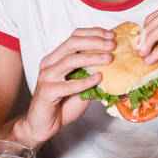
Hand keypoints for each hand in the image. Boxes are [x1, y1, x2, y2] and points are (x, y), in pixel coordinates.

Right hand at [18, 27, 115, 147]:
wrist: (43, 124)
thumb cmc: (61, 105)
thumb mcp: (81, 86)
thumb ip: (91, 75)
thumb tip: (115, 67)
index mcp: (56, 57)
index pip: (74, 36)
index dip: (93, 33)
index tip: (111, 35)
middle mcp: (50, 63)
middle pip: (72, 43)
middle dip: (94, 41)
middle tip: (112, 44)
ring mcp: (47, 76)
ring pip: (70, 60)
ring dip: (92, 57)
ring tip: (109, 58)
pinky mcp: (47, 91)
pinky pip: (68, 84)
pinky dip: (85, 81)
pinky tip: (98, 78)